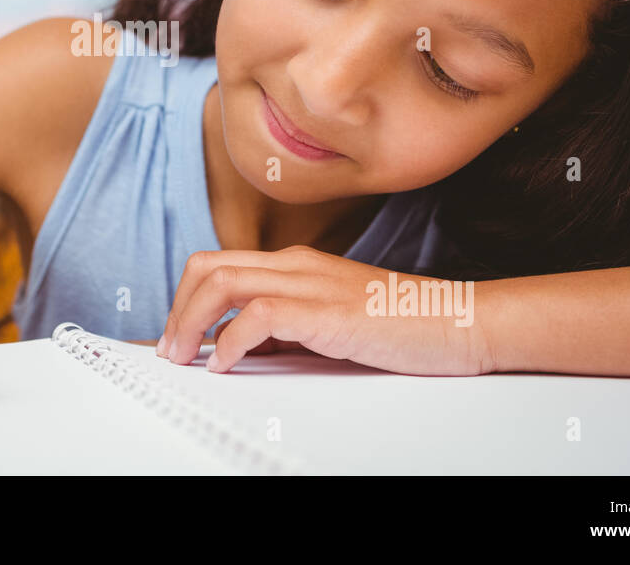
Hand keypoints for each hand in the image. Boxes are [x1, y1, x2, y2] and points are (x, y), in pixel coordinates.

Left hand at [156, 246, 495, 375]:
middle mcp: (296, 265)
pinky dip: (231, 340)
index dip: (185, 299)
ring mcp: (310, 282)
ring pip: (222, 282)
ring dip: (191, 321)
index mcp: (296, 264)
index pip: (219, 265)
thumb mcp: (330, 323)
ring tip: (184, 357)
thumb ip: (287, 329)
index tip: (171, 335)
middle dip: (177, 308)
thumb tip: (240, 350)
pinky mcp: (325, 310)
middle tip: (170, 350)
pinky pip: (258, 314)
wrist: (459, 321)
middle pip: (207, 266)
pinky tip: (226, 363)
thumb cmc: (402, 325)